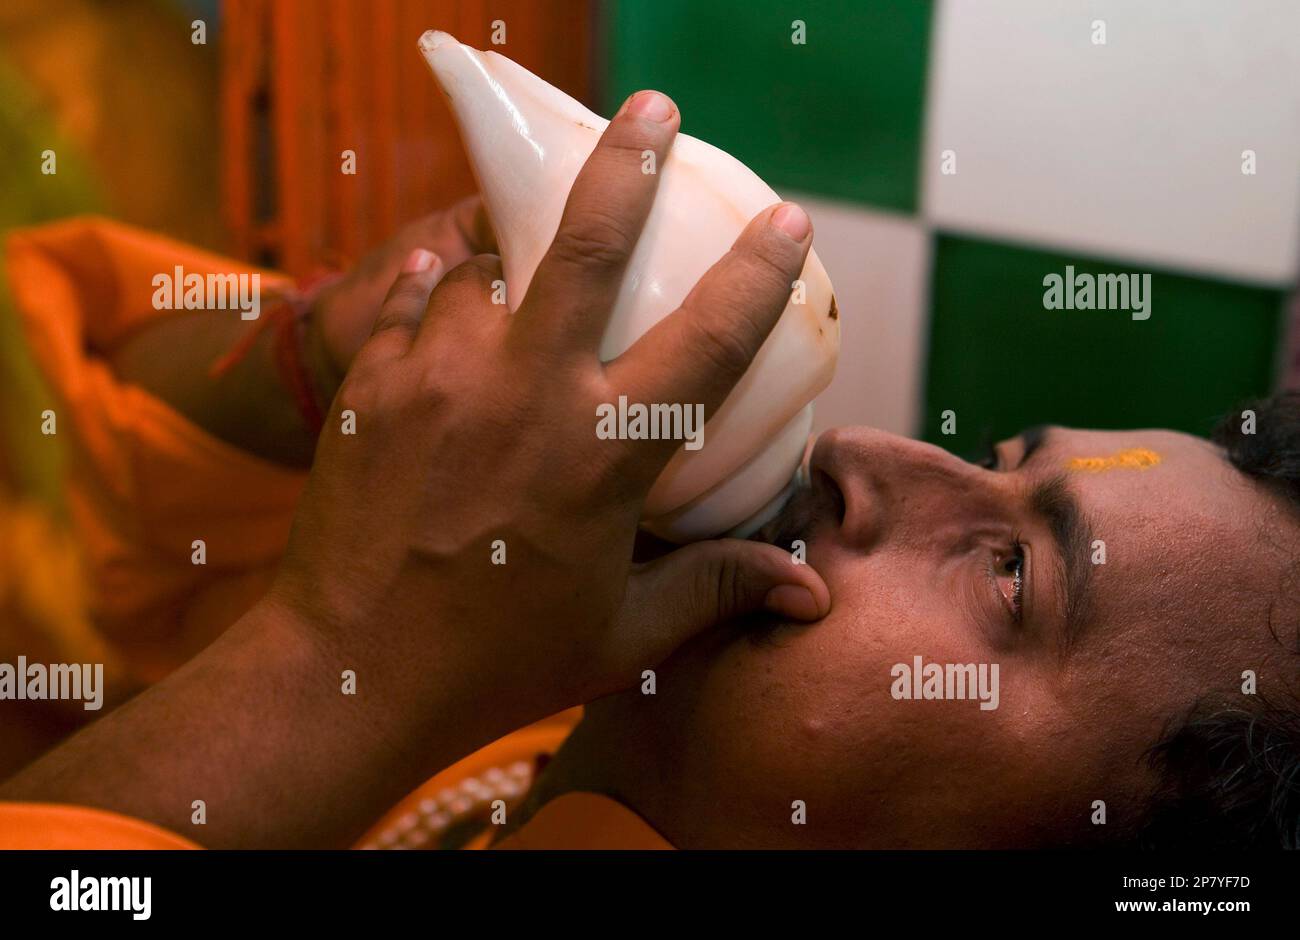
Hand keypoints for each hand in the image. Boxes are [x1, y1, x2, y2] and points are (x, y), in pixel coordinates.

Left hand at [272, 90, 830, 742]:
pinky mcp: (375, 378)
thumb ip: (715, 588)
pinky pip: (414, 296)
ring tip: (518, 282)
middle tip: (653, 108)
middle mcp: (527, 392)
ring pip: (486, 266)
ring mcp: (441, 374)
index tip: (787, 217)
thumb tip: (807, 591)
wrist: (347, 670)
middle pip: (587, 242)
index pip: (709, 340)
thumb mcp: (621, 630)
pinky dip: (440, 292)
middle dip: (629, 160)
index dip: (758, 272)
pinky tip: (450, 304)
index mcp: (604, 452)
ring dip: (512, 262)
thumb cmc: (499, 658)